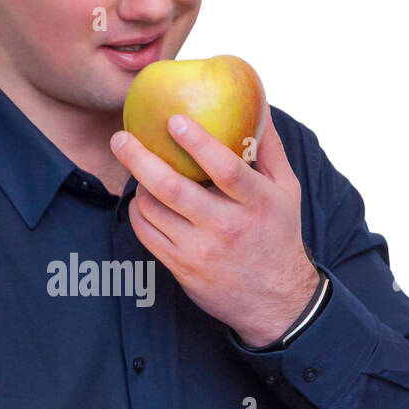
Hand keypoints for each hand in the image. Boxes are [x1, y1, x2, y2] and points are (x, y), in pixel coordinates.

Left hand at [110, 104, 317, 347]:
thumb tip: (258, 106)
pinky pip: (147, 234)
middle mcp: (227, 227)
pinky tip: (141, 198)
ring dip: (138, 184)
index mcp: (256, 203)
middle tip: (121, 138)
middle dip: (140, 158)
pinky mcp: (182, 268)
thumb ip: (270, 149)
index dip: (197, 141)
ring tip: (135, 166)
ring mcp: (201, 250)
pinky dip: (138, 211)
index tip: (174, 119)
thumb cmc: (279, 235)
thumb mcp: (287, 191)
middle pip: (173, 188)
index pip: (225, 168)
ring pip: (154, 210)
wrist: (276, 301)